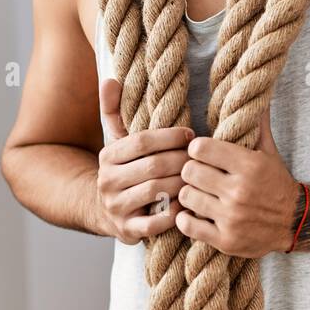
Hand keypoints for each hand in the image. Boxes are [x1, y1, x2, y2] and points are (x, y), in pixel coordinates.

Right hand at [96, 77, 192, 244]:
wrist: (106, 210)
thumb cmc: (125, 168)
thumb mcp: (118, 139)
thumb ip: (115, 110)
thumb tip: (110, 79)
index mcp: (108, 156)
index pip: (141, 141)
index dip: (170, 136)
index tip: (191, 134)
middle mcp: (107, 182)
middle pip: (152, 166)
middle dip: (181, 160)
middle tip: (203, 158)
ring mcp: (116, 207)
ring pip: (155, 191)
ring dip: (182, 184)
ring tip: (201, 177)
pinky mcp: (127, 230)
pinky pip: (153, 223)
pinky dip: (173, 214)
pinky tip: (189, 205)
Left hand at [176, 105, 300, 257]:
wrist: (295, 221)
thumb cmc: (277, 183)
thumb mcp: (270, 152)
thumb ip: (258, 124)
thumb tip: (259, 95)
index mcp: (250, 165)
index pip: (201, 148)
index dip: (197, 149)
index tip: (202, 154)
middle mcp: (239, 191)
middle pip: (189, 172)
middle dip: (191, 171)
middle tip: (197, 174)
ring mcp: (231, 217)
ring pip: (186, 197)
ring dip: (189, 194)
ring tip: (198, 193)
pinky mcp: (225, 239)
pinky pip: (187, 224)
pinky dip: (186, 218)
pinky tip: (194, 213)